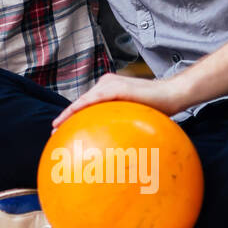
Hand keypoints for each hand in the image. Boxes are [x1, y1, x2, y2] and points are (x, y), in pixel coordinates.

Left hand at [52, 73, 186, 129]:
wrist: (173, 94)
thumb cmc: (157, 107)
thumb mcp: (134, 114)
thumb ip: (120, 122)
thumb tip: (114, 143)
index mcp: (108, 89)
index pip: (86, 104)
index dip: (72, 117)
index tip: (61, 130)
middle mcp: (106, 84)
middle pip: (81, 102)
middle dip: (66, 117)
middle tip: (53, 132)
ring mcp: (110, 84)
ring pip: (83, 101)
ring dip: (68, 114)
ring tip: (57, 128)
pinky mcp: (116, 88)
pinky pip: (94, 100)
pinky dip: (81, 108)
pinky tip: (70, 117)